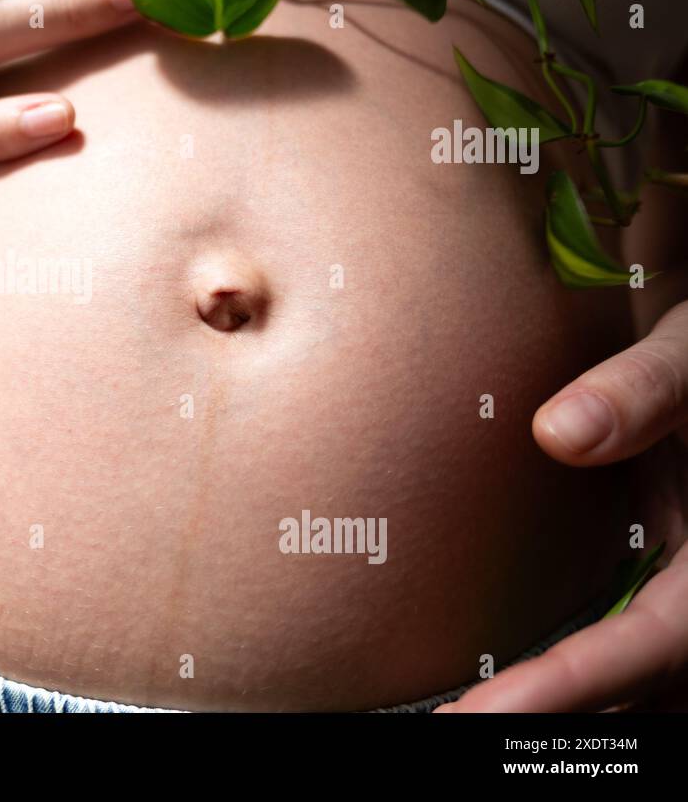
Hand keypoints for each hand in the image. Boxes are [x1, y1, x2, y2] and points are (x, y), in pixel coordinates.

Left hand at [436, 301, 687, 710]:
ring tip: (465, 721)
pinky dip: (578, 688)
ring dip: (567, 714)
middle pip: (648, 692)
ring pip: (646, 692)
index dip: (572, 684)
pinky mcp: (662, 596)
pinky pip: (632, 660)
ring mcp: (685, 602)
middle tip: (453, 729)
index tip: (484, 712)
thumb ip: (647, 388)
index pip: (657, 640)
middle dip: (556, 720)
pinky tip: (504, 695)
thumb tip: (558, 433)